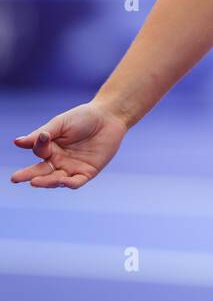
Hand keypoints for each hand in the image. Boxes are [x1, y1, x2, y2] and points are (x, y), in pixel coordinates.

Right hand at [9, 101, 128, 189]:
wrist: (109, 116)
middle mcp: (58, 161)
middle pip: (41, 171)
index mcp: (50, 148)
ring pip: (56, 180)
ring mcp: (72, 168)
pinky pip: (76, 182)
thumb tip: (17, 142)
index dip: (39, 145)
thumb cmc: (83, 117)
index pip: (39, 151)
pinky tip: (63, 181)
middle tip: (15, 178)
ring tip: (35, 182)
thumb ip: (42, 135)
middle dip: (28, 175)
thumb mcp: (61, 123)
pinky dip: (69, 183)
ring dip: (46, 182)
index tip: (43, 136)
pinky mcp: (87, 173)